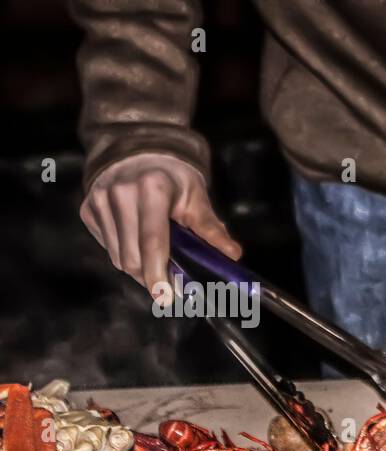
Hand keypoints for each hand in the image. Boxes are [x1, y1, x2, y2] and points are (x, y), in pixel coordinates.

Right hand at [79, 153, 241, 303]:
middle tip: (170, 285)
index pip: (152, 242)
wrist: (138, 152)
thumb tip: (232, 254)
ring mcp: (99, 201)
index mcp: (152, 188)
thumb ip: (211, 228)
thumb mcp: (196, 197)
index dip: (158, 274)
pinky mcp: (88, 209)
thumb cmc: (173, 178)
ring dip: (139, 269)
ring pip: (118, 257)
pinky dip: (125, 254)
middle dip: (152, 278)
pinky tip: (138, 244)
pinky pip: (108, 247)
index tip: (165, 297)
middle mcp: (120, 193)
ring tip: (157, 263)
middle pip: (132, 257)